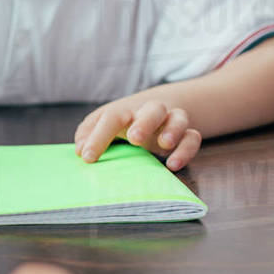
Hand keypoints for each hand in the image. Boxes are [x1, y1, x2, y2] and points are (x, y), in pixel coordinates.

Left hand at [74, 99, 200, 170]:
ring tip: (165, 145)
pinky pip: (193, 138)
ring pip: (178, 119)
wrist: (156, 110)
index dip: (98, 137)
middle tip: (135, 138)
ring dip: (173, 131)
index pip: (112, 117)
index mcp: (126, 110)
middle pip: (153, 109)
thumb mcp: (101, 124)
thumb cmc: (122, 122)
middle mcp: (150, 112)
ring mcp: (171, 122)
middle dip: (145, 122)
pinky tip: (173, 164)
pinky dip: (187, 149)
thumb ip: (87, 134)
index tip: (87, 157)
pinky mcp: (186, 135)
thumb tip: (80, 149)